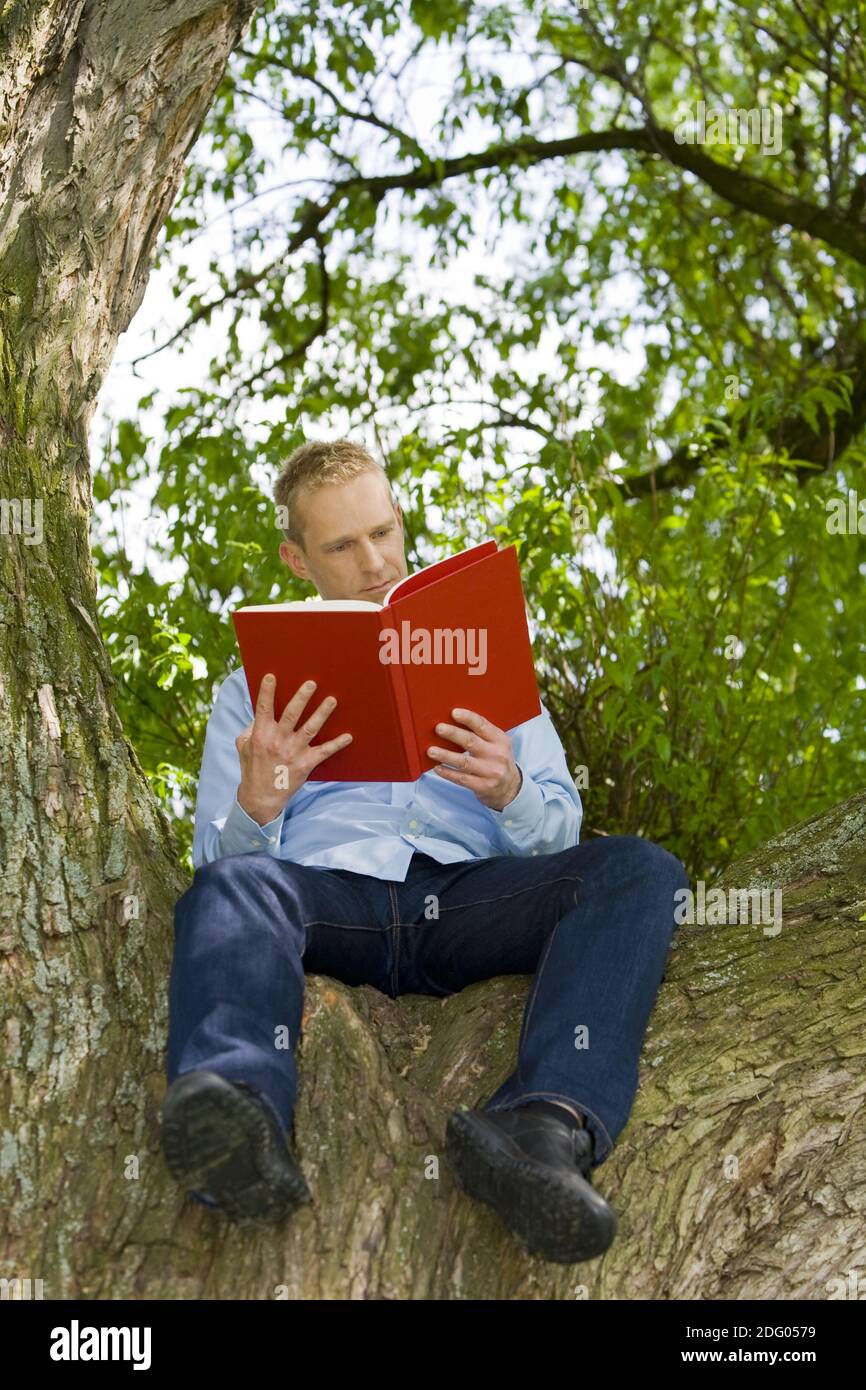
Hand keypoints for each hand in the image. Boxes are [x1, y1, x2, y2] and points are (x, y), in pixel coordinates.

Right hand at [236, 675, 352, 824]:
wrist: (261, 797)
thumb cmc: (253, 768)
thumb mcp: (244, 746)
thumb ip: (251, 728)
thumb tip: (260, 713)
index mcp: (261, 734)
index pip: (263, 709)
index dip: (267, 692)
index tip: (272, 676)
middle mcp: (277, 741)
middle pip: (292, 715)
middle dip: (302, 697)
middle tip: (312, 683)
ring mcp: (293, 752)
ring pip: (310, 729)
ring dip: (322, 713)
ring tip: (332, 700)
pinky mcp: (306, 764)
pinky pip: (324, 751)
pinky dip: (337, 744)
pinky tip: (348, 736)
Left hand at [427, 708, 522, 810]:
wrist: (510, 788)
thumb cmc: (497, 760)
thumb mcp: (497, 745)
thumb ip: (480, 734)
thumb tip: (451, 723)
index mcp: (500, 740)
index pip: (483, 725)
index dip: (468, 718)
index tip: (454, 712)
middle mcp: (497, 755)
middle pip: (471, 742)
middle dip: (453, 734)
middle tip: (438, 728)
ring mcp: (490, 772)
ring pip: (464, 762)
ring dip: (445, 755)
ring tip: (431, 750)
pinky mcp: (483, 786)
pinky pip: (461, 779)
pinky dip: (448, 773)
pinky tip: (437, 767)